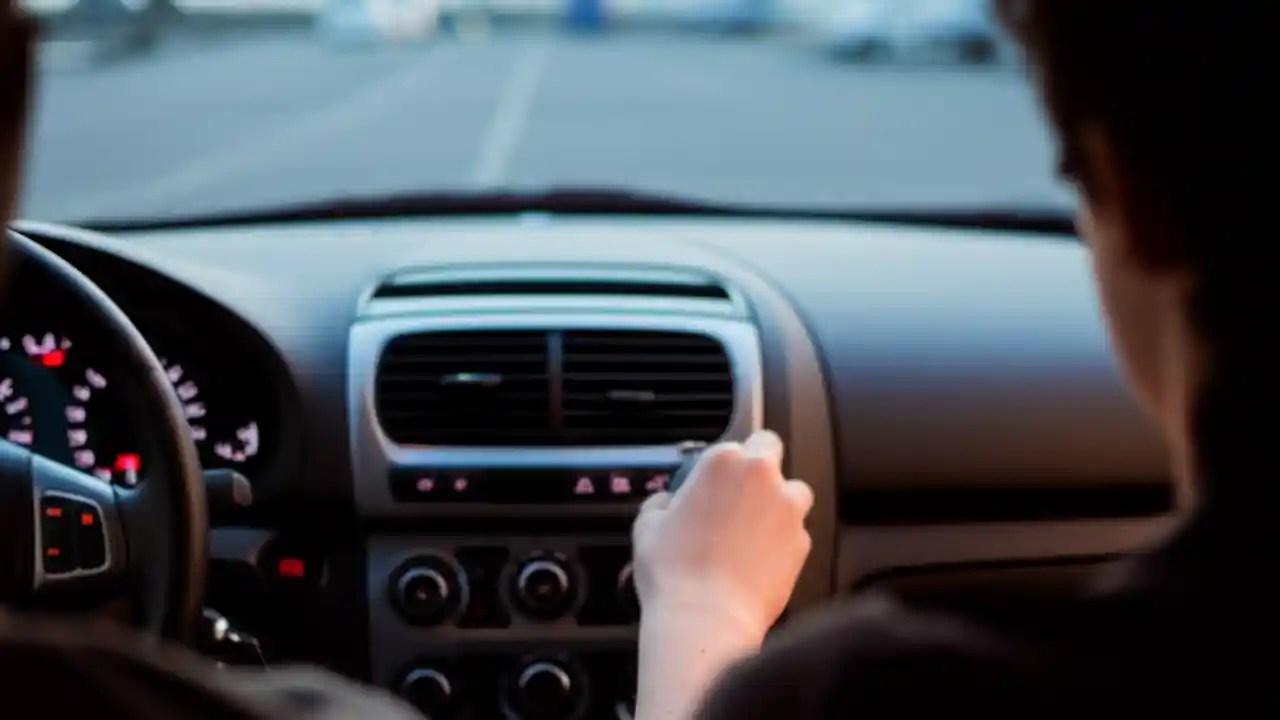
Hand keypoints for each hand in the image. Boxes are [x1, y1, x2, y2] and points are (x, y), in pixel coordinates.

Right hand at [632, 430, 813, 641]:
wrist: (706, 619)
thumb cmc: (674, 572)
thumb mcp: (647, 527)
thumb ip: (660, 503)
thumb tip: (666, 504)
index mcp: (723, 461)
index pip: (735, 442)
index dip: (723, 463)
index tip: (711, 482)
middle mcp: (762, 477)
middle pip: (770, 451)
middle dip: (758, 466)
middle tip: (737, 494)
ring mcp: (788, 510)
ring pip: (793, 492)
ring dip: (777, 503)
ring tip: (752, 530)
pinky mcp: (803, 544)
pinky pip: (796, 533)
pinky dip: (782, 541)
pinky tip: (758, 560)